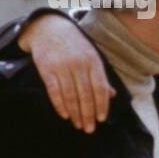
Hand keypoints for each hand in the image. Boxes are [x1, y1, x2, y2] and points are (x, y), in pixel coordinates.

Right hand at [19, 13, 114, 132]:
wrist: (49, 28)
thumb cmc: (75, 46)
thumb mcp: (92, 57)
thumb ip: (100, 76)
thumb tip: (112, 95)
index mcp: (94, 62)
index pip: (100, 88)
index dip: (101, 105)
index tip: (102, 119)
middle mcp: (79, 64)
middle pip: (85, 95)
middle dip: (88, 114)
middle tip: (89, 129)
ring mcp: (62, 66)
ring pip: (70, 95)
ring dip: (75, 113)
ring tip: (78, 125)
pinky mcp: (46, 69)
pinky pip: (54, 91)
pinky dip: (59, 105)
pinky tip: (64, 115)